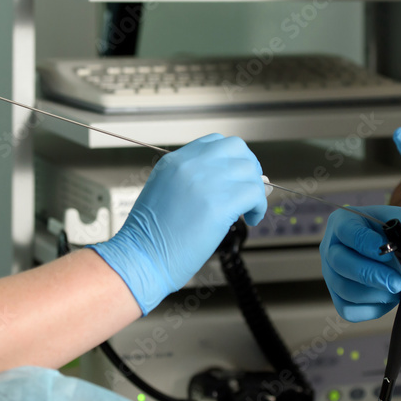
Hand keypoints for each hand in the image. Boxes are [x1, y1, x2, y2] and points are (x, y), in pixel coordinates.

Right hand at [89, 134, 268, 314]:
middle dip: (248, 168)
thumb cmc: (150, 237)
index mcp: (174, 162)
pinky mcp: (220, 204)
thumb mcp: (163, 194)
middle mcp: (191, 166)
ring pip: (249, 171)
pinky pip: (255, 193)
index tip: (235, 174)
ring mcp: (206, 182)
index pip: (214, 142)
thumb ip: (193, 182)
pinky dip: (259, 206)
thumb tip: (228, 183)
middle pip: (236, 149)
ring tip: (248, 209)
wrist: (141, 258)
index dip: (230, 158)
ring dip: (255, 190)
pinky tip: (251, 218)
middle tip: (247, 189)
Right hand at [320, 206, 400, 321]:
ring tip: (397, 291)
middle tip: (398, 282)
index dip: (365, 242)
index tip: (388, 251)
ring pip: (343, 289)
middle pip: (340, 263)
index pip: (346, 231)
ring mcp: (331, 274)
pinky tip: (389, 299)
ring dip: (374, 294)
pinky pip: (348, 310)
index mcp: (342, 222)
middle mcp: (331, 247)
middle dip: (371, 274)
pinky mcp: (338, 297)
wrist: (397, 248)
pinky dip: (371, 308)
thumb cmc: (397, 232)